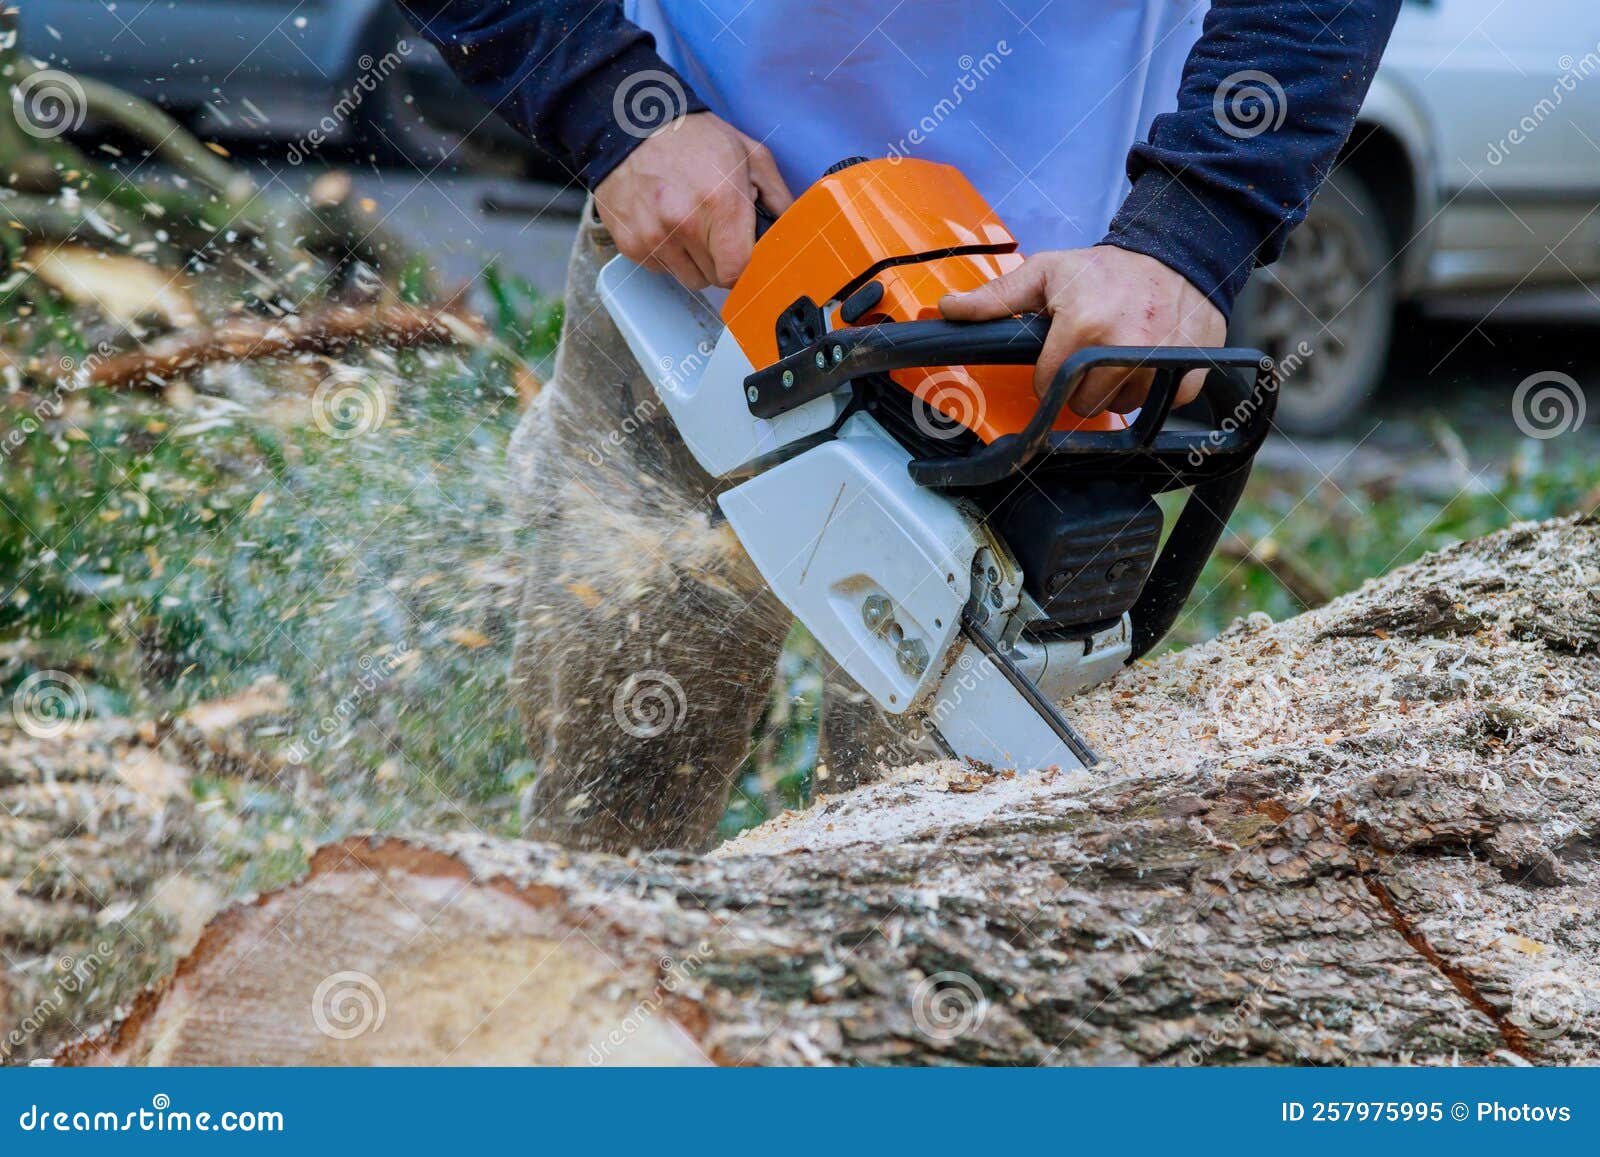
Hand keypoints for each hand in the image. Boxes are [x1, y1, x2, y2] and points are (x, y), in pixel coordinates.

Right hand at [593, 112, 792, 289]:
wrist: (632, 124)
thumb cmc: (693, 138)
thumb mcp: (750, 154)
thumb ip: (778, 197)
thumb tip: (794, 230)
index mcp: (720, 203)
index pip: (737, 271)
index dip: (744, 269)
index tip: (744, 258)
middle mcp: (684, 224)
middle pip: (714, 278)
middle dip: (721, 260)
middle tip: (716, 230)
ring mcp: (653, 237)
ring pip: (688, 279)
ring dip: (695, 261)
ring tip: (691, 225)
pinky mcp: (630, 244)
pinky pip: (661, 269)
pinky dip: (668, 254)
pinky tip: (666, 223)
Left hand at [939, 246, 1225, 415]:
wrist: (1176, 252)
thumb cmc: (1105, 269)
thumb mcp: (1046, 273)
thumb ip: (996, 298)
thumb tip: (949, 309)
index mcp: (1083, 325)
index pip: (1048, 385)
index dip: (1048, 373)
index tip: (1060, 352)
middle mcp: (1123, 347)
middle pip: (1083, 404)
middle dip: (1081, 384)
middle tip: (1091, 352)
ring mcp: (1161, 361)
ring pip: (1122, 408)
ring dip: (1117, 389)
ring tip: (1120, 353)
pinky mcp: (1190, 369)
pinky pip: (1162, 403)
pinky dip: (1155, 387)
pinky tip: (1149, 359)